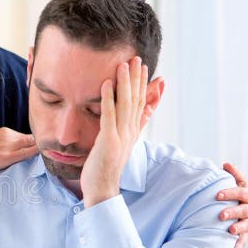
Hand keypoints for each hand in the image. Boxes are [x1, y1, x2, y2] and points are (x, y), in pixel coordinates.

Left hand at [81, 57, 147, 207]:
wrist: (102, 190)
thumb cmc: (105, 168)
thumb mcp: (119, 146)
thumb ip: (125, 132)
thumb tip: (132, 121)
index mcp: (131, 132)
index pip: (140, 104)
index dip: (143, 85)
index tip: (144, 68)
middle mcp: (129, 132)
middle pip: (136, 100)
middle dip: (137, 78)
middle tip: (138, 58)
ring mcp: (120, 136)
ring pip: (125, 104)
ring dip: (125, 83)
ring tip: (124, 64)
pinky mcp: (108, 141)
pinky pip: (108, 115)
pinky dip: (108, 98)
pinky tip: (106, 83)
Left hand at [217, 162, 247, 247]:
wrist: (247, 206)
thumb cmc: (237, 192)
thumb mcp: (237, 181)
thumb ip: (232, 174)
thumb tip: (226, 164)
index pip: (240, 192)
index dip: (230, 193)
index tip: (217, 195)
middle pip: (243, 210)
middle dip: (232, 212)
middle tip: (220, 215)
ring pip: (245, 226)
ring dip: (238, 229)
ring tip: (229, 231)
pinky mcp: (245, 234)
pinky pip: (242, 242)